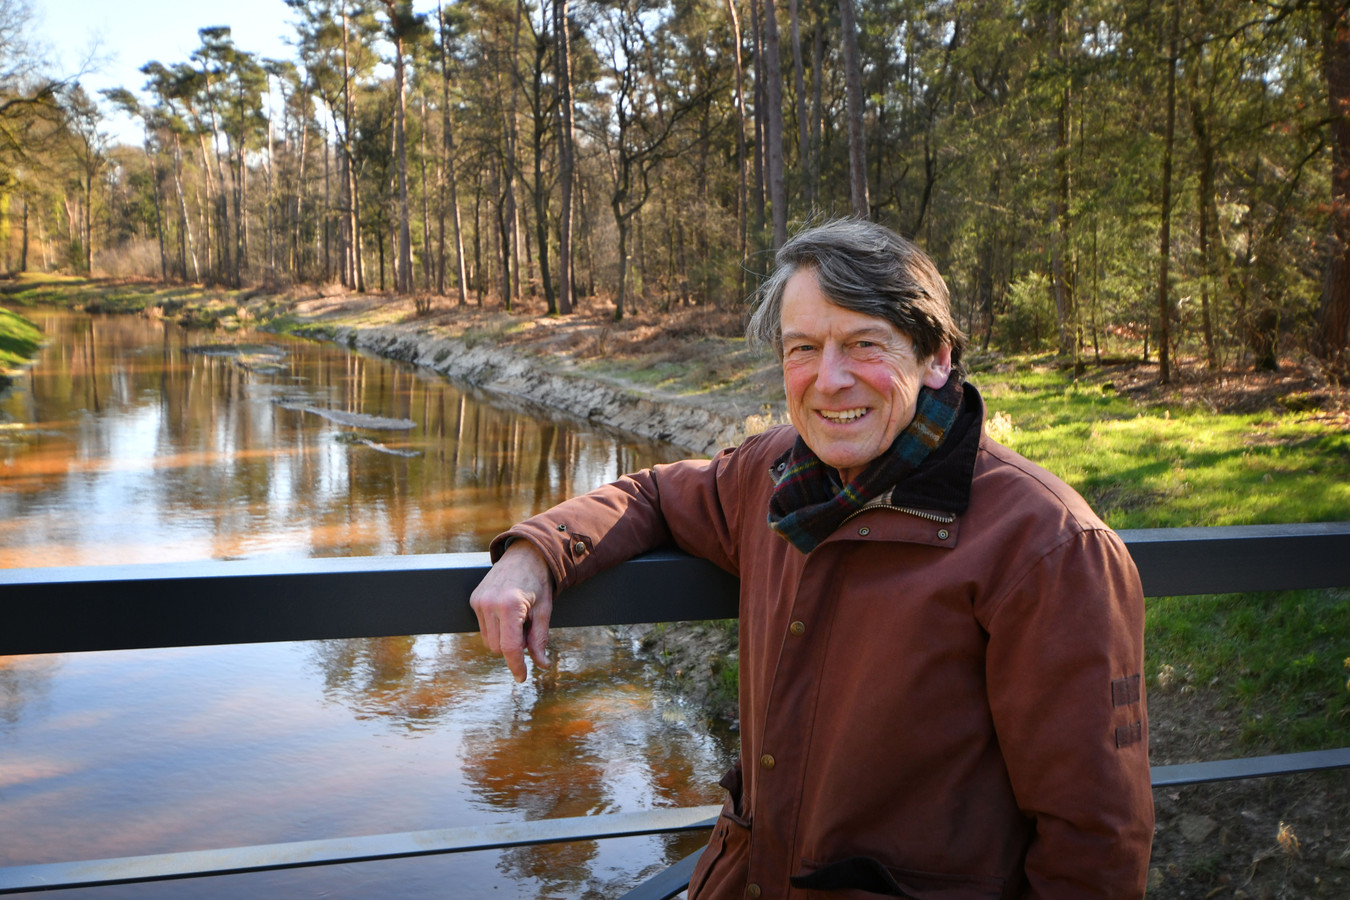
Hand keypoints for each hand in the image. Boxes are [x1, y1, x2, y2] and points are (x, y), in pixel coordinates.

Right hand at [469, 541, 554, 681]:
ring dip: (504, 639)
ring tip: (519, 618)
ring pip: (488, 640)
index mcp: (510, 606)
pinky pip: (484, 628)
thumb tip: (541, 665)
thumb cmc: (539, 581)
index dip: (516, 665)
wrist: (525, 553)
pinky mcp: (474, 599)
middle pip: (497, 647)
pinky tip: (508, 613)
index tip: (522, 678)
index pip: (509, 647)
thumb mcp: (545, 610)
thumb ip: (540, 639)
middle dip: (513, 647)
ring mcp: (479, 601)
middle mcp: (490, 603)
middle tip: (528, 628)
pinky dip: (497, 628)